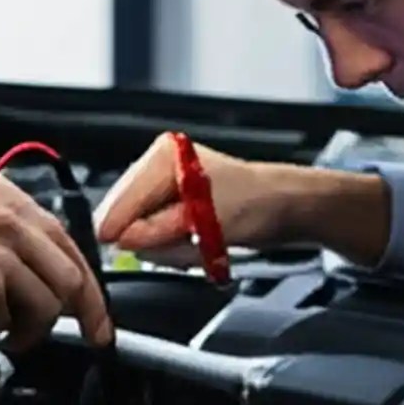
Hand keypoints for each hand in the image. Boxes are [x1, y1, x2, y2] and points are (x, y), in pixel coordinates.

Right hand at [0, 167, 113, 351]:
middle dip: (84, 315)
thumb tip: (21, 279)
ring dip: (23, 331)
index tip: (94, 312)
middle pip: (71, 274)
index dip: (85, 282)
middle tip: (87, 339)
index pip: (64, 240)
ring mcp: (0, 246)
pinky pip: (5, 324)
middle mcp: (8, 214)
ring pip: (47, 305)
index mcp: (1, 193)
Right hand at [93, 134, 389, 266]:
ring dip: (163, 244)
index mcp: (165, 156)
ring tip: (195, 245)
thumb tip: (124, 240)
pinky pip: (156, 233)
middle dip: (147, 237)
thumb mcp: (205, 222)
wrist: (290, 209)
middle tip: (177, 247)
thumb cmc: (259, 204)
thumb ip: (158, 232)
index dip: (118, 226)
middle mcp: (162, 165)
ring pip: (140, 227)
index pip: (125, 196)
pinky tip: (195, 245)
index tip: (113, 247)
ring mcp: (166, 185)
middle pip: (127, 212)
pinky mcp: (173, 204)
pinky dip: (171, 245)